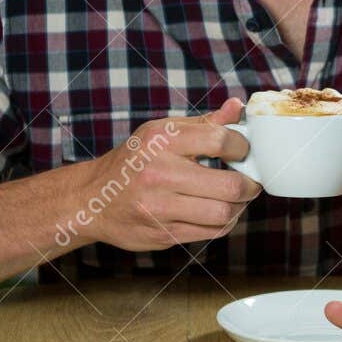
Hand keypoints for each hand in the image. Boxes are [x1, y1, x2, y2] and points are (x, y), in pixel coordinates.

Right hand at [83, 100, 260, 250]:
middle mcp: (160, 174)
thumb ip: (204, 122)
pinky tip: (219, 211)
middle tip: (249, 179)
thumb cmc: (134, 161)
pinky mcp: (162, 234)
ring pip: (224, 213)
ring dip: (239, 206)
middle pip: (230, 185)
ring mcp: (159, 208)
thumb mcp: (162, 132)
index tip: (242, 151)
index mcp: (161, 140)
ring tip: (235, 197)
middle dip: (249, 183)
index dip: (242, 147)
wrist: (92, 200)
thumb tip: (238, 107)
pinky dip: (224, 222)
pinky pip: (211, 232)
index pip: (220, 141)